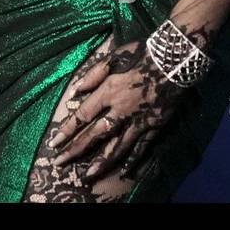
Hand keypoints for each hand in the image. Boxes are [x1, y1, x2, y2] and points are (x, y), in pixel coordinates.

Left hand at [47, 39, 186, 181]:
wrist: (175, 61)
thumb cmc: (142, 55)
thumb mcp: (113, 57)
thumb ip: (93, 75)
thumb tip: (74, 91)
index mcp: (108, 91)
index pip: (83, 115)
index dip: (67, 130)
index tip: (54, 142)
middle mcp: (121, 109)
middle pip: (95, 134)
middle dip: (76, 149)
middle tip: (60, 162)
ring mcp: (139, 120)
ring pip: (117, 146)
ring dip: (101, 161)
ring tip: (88, 174)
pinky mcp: (155, 126)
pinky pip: (142, 147)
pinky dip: (133, 160)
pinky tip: (124, 171)